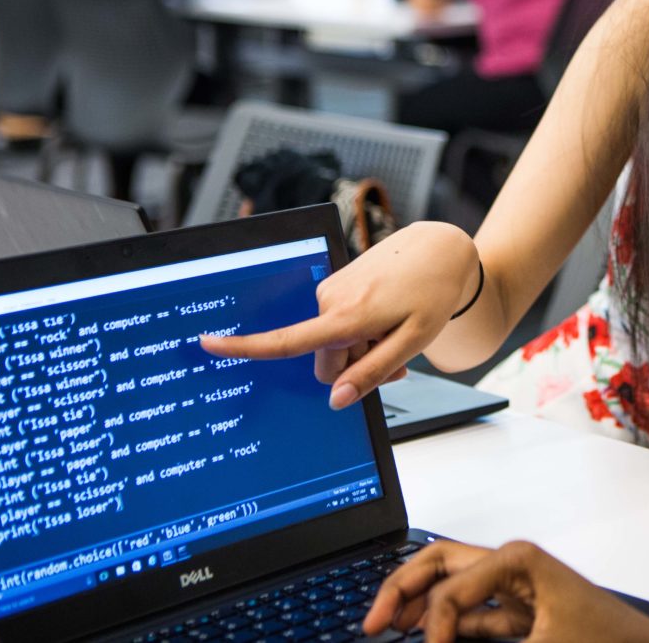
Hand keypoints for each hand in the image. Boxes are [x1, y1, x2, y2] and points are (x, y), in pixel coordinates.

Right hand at [199, 222, 478, 408]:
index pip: (287, 341)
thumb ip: (371, 373)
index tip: (207, 344)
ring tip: (396, 332)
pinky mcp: (337, 285)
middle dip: (354, 367)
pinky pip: (339, 326)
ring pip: (334, 345)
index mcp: (346, 317)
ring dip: (362, 348)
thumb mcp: (411, 343)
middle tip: (395, 356)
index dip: (244, 347)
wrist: (441, 249)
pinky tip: (388, 320)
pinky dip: (362, 331)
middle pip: (325, 362)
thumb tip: (334, 399)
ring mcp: (332, 291)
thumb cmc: (433, 294)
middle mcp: (331, 301)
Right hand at [363, 540, 648, 642]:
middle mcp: (512, 563)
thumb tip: (442, 642)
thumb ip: (477, 639)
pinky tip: (425, 640)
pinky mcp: (522, 612)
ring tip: (385, 628)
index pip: (449, 590)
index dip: (430, 630)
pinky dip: (446, 626)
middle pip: (438, 564)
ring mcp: (516, 586)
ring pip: (451, 587)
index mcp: (516, 559)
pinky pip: (472, 613)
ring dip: (419, 606)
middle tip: (371, 623)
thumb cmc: (608, 640)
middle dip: (401, 589)